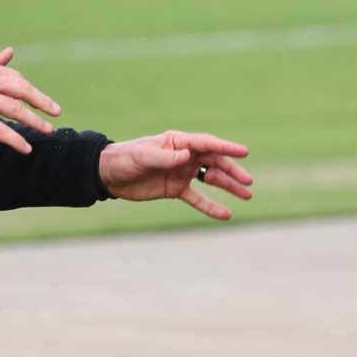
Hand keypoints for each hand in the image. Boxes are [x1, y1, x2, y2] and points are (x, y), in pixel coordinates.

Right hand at [0, 47, 59, 153]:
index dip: (30, 89)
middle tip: (56, 111)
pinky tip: (26, 148)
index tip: (41, 98)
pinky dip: (16, 140)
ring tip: (48, 131)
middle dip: (41, 102)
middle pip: (22, 91)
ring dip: (35, 121)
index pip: (15, 77)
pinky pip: (1, 130)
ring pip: (16, 110)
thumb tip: (10, 53)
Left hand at [98, 130, 252, 220]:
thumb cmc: (125, 159)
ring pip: (211, 180)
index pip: (207, 144)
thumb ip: (166, 157)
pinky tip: (226, 214)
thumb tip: (188, 156)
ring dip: (229, 187)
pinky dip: (211, 206)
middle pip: (214, 162)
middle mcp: (184, 156)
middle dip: (232, 171)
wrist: (109, 175)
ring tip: (247, 195)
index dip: (226, 148)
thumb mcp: (144, 156)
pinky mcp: (176, 189)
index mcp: (178, 142)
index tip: (244, 152)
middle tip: (248, 181)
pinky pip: (198, 198)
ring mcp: (182, 173)